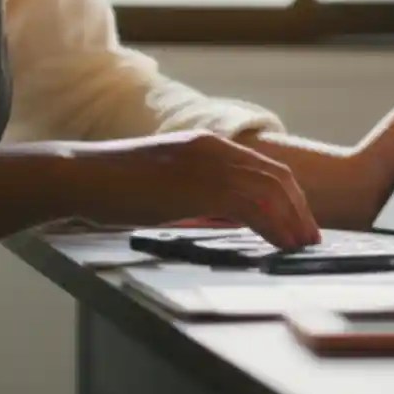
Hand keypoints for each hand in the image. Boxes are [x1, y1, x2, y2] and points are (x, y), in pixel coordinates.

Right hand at [71, 131, 320, 249]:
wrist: (83, 176)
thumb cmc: (115, 187)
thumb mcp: (167, 187)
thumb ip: (199, 196)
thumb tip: (229, 218)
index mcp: (208, 145)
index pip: (264, 167)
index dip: (287, 195)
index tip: (298, 220)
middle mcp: (215, 148)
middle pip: (276, 177)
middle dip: (299, 209)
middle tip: (310, 239)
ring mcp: (209, 164)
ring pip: (271, 191)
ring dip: (292, 221)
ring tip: (302, 248)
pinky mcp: (201, 186)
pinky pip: (252, 206)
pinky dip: (274, 227)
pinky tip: (281, 245)